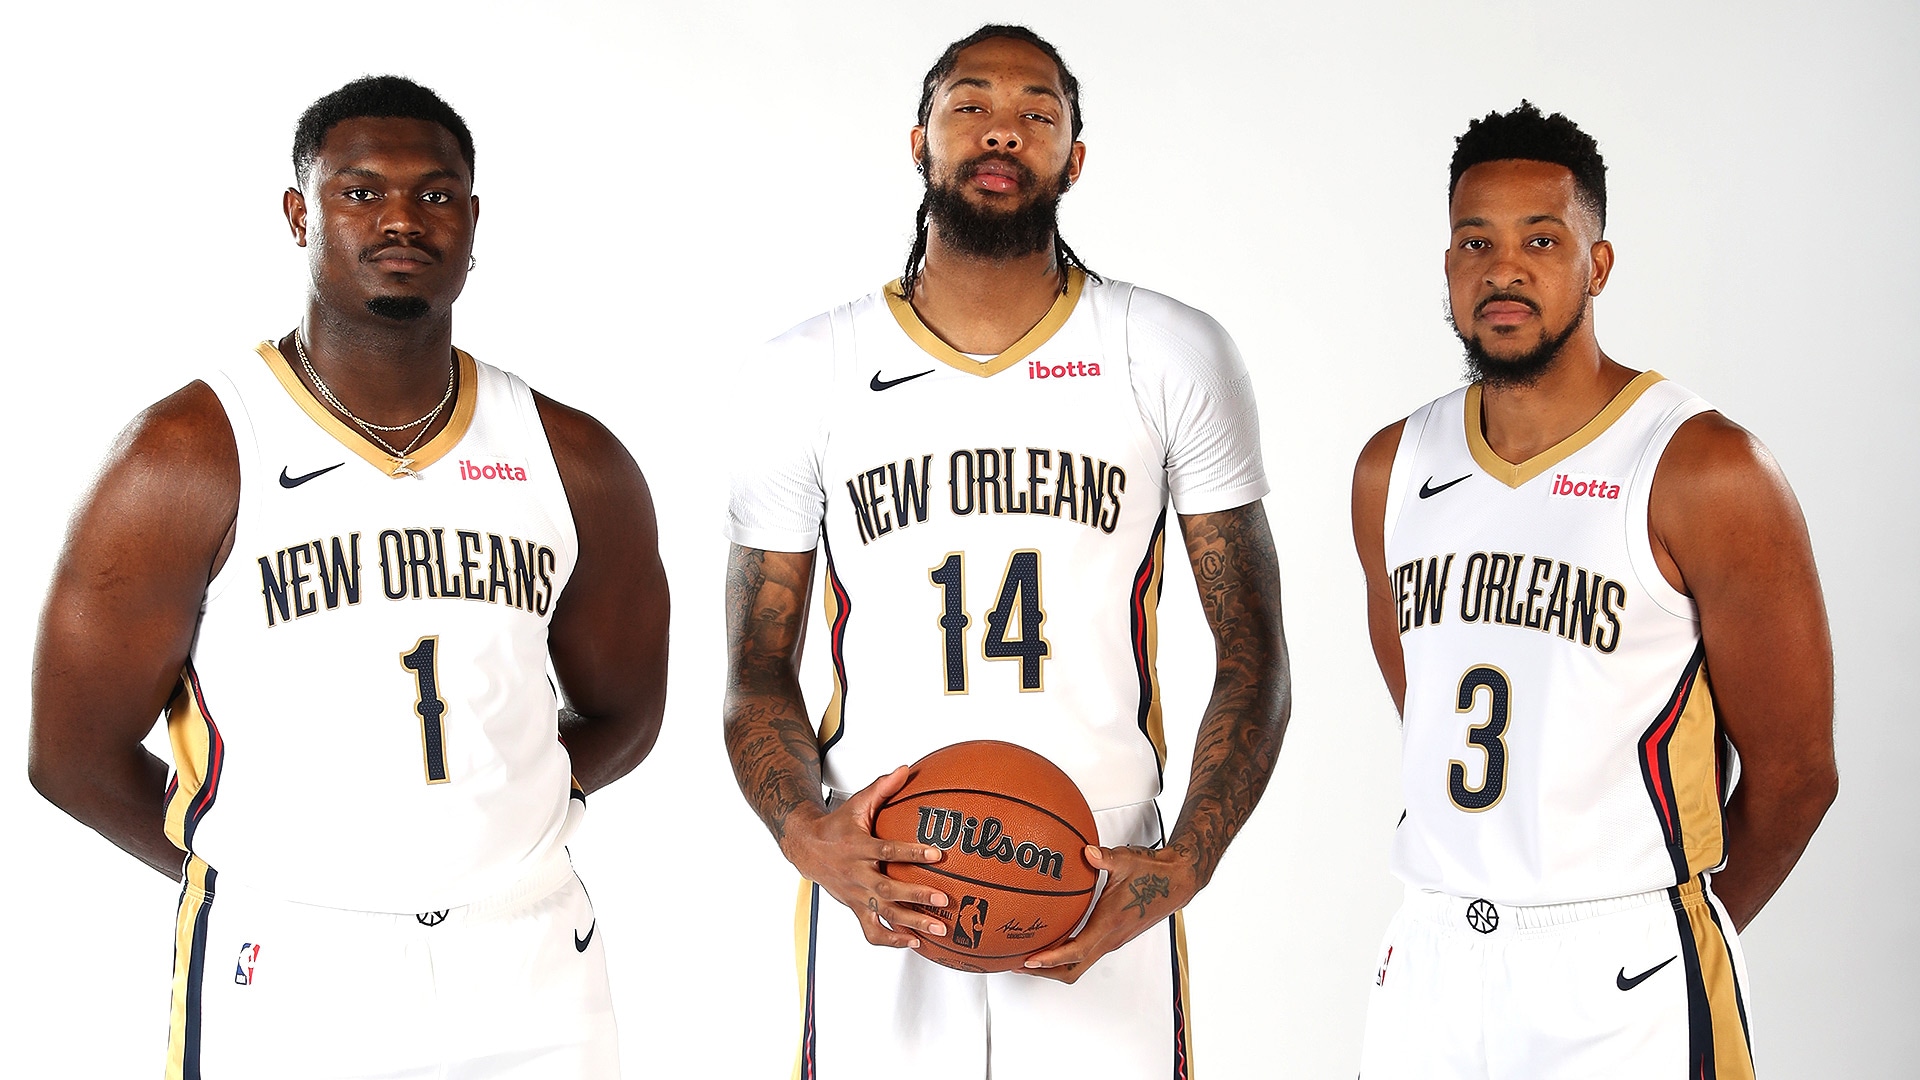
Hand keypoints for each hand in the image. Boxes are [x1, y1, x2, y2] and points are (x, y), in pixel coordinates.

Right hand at [780, 765, 949, 948]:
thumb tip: (906, 769)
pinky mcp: (855, 908)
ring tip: (939, 929)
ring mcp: (856, 895)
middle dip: (917, 896)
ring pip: (884, 915)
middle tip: (943, 899)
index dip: (912, 852)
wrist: (806, 848)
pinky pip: (872, 931)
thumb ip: (882, 788)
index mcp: (858, 847)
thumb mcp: (857, 804)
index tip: (938, 853)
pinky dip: (892, 940)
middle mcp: (857, 874)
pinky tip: (915, 942)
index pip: (887, 850)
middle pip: (888, 889)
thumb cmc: (836, 826)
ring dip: (912, 924)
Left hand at [1019, 845, 1197, 983]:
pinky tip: (1054, 936)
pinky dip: (1067, 952)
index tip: (1030, 960)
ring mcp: (1112, 939)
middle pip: (1073, 968)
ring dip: (1055, 964)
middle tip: (1020, 963)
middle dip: (1046, 971)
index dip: (1051, 958)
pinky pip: (1086, 951)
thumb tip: (1086, 851)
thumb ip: (1105, 857)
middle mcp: (1110, 937)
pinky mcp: (1114, 935)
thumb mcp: (1127, 860)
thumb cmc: (1153, 873)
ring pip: (1080, 963)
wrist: (1177, 881)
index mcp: (1110, 924)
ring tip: (1031, 955)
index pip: (1076, 950)